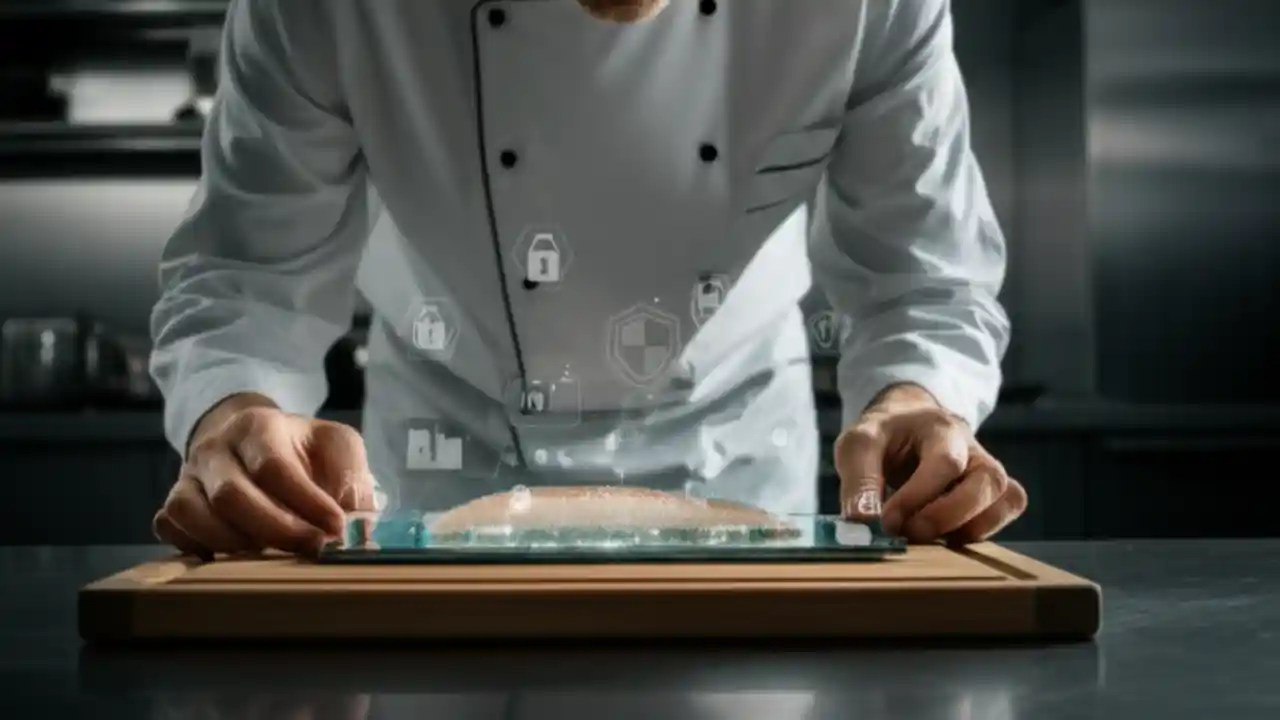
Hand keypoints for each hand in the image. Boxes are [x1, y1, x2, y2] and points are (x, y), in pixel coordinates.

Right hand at [153, 393, 376, 559]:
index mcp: (257, 426)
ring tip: (272, 554)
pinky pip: (170, 526)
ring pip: (191, 513)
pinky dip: (197, 546)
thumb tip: (359, 527)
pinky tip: (232, 557)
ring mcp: (187, 476)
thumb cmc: (301, 448)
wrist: (252, 438)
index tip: (336, 528)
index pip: (273, 467)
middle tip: (313, 549)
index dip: (305, 502)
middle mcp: (215, 448)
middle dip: (276, 529)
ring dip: (234, 544)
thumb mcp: (336, 445)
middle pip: (231, 495)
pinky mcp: (174, 502)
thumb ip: (353, 478)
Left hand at [834, 384, 1026, 544]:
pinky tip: (946, 538)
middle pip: (988, 480)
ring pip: (1007, 498)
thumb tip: (865, 522)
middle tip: (908, 533)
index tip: (887, 521)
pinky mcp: (994, 492)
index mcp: (940, 428)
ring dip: (970, 528)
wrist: (904, 426)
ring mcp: (988, 470)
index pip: (945, 463)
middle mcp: (973, 448)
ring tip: (927, 537)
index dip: (918, 497)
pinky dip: (983, 530)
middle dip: (947, 515)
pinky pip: (1009, 509)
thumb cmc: (883, 437)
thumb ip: (859, 480)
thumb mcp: (858, 445)